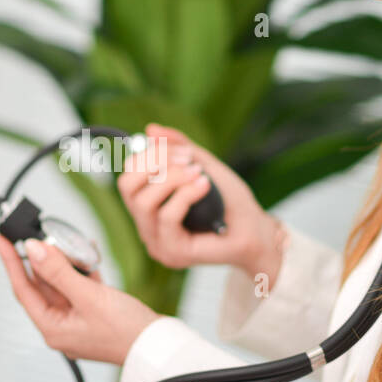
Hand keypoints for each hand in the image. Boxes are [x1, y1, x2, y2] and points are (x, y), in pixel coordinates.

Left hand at [0, 234, 161, 364]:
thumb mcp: (89, 297)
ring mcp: (78, 320)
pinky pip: (80, 287)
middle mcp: (61, 326)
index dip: (10, 262)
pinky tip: (88, 254)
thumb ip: (59, 272)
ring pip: (62, 283)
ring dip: (66, 262)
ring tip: (71, 243)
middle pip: (42, 284)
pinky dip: (82, 270)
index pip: (22, 289)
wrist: (159, 346)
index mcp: (53, 329)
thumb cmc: (127, 332)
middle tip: (42, 234)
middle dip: (44, 258)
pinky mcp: (94, 313)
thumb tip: (34, 249)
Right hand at [118, 123, 284, 281]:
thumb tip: (151, 130)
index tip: (184, 151)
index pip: (128, 176)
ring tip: (199, 174)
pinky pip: (166, 217)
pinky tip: (204, 186)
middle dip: (156, 163)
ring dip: (173, 179)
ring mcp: (157, 242)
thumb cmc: (229, 201)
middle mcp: (146, 226)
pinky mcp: (172, 252)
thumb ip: (179, 147)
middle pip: (126, 187)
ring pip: (143, 202)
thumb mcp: (202, 165)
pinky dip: (186, 195)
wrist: (255, 229)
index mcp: (148, 207)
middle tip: (189, 160)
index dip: (150, 155)